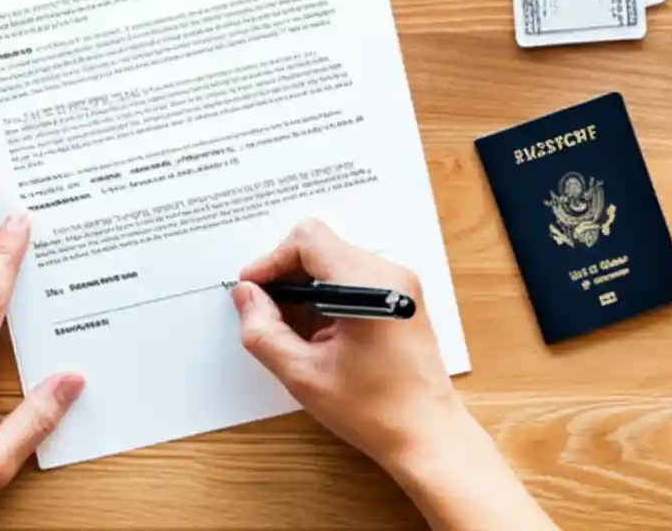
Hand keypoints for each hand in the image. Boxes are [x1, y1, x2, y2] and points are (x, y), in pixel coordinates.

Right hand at [231, 219, 462, 469]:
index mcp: (369, 286)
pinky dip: (326, 298)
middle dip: (287, 277)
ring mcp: (400, 283)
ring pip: (334, 261)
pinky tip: (320, 335)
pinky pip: (352, 278)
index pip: (309, 239)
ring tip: (297, 334)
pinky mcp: (401, 296)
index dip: (272, 261)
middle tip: (269, 317)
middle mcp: (390, 274)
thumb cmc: (374, 411)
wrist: (426, 433)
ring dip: (306, 290)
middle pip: (320, 247)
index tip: (253, 291)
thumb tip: (245, 295)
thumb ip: (264, 331)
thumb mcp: (303, 375)